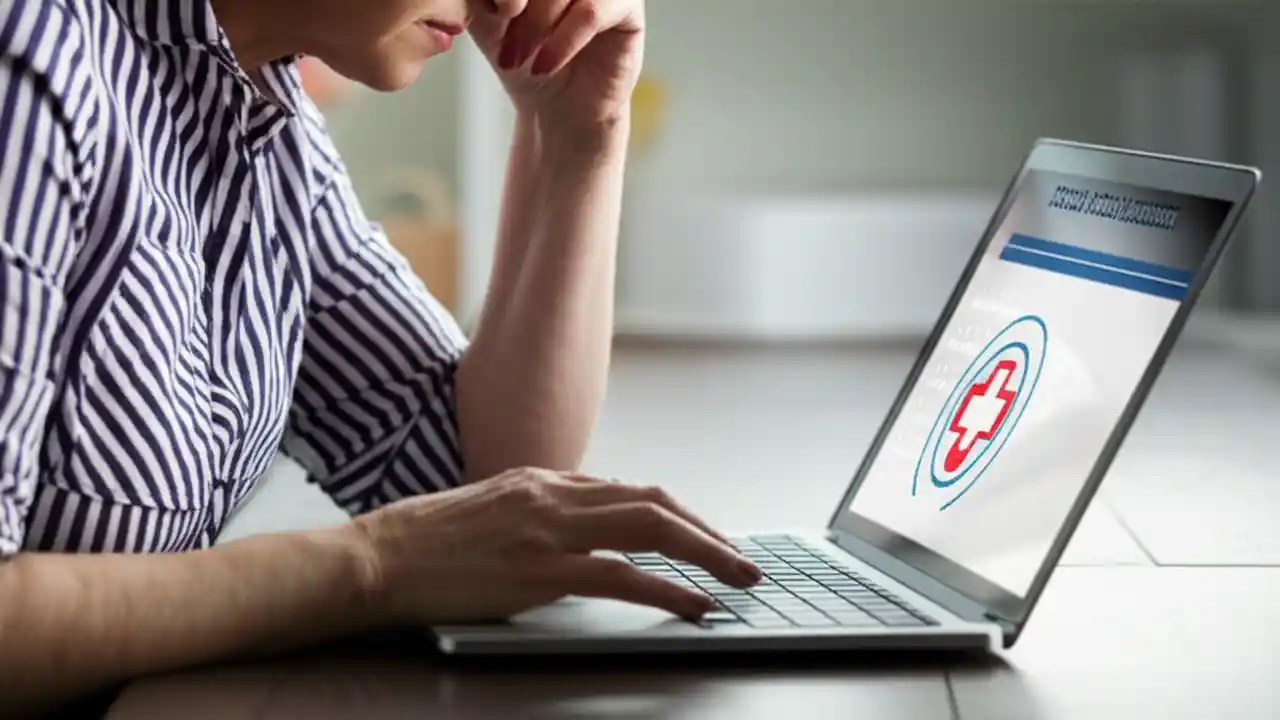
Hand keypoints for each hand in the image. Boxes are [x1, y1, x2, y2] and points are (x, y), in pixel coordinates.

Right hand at [351, 467, 759, 622]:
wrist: (375, 557)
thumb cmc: (423, 541)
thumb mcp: (488, 509)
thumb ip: (535, 513)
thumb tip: (574, 530)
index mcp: (542, 480)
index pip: (628, 490)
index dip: (676, 515)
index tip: (703, 538)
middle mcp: (554, 495)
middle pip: (653, 502)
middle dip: (706, 531)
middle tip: (741, 559)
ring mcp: (548, 530)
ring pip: (649, 529)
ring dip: (705, 554)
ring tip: (738, 579)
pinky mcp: (539, 571)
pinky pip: (621, 577)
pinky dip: (667, 591)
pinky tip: (693, 606)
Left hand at [468, 0, 644, 127]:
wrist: (555, 107)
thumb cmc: (521, 57)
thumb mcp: (486, 17)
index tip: (492, 11)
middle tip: (500, 29)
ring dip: (534, 23)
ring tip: (516, 58)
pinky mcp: (628, 6)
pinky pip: (592, 11)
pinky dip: (561, 41)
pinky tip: (543, 65)